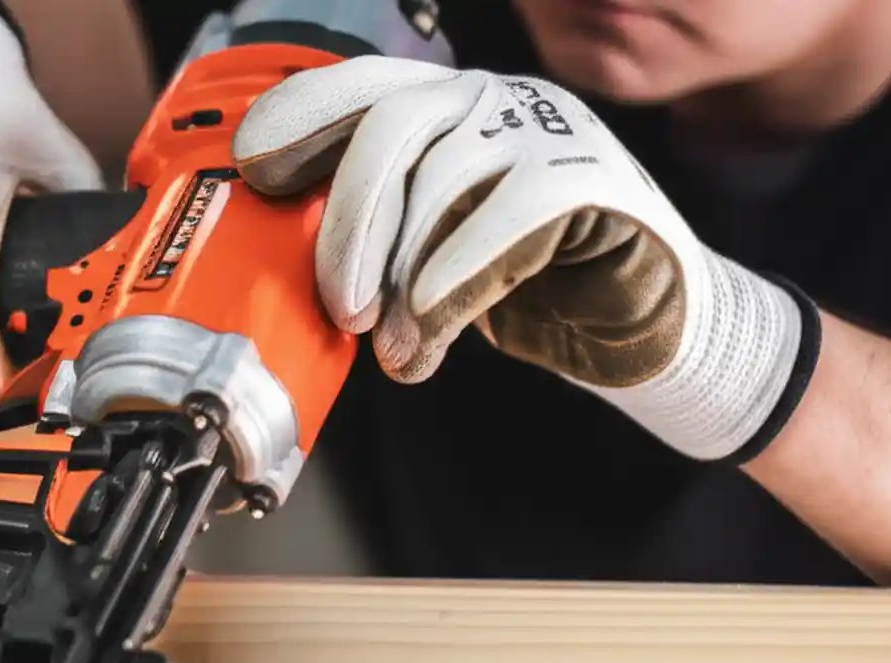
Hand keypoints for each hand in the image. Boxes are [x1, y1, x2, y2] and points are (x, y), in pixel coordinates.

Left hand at [231, 56, 818, 461]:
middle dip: (349, 224)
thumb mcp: (426, 257)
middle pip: (391, 128)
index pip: (354, 88)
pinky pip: (509, 215)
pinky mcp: (592, 174)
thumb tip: (308, 291)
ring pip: (444, 179)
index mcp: (436, 106)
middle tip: (342, 307)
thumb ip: (378, 249)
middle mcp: (485, 100)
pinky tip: (429, 320)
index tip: (255, 173)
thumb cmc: (518, 278)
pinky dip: (456, 273)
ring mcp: (542, 127)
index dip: (298, 121)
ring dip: (405, 277)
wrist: (635, 313)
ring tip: (396, 346)